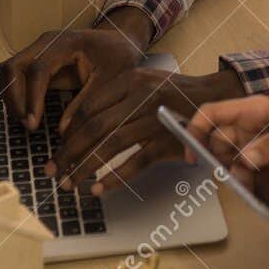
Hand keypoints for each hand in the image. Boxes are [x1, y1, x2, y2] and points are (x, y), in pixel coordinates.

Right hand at [0, 25, 142, 132]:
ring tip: (26, 122)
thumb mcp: (111, 81)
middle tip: (27, 124)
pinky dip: (15, 95)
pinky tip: (27, 114)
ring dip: (11, 98)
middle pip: (13, 66)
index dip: (32, 97)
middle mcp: (46, 43)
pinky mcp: (37, 61)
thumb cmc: (119, 58)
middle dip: (14, 98)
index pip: (38, 68)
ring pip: (8, 71)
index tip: (33, 123)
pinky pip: (15, 77)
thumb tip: (62, 131)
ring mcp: (38, 51)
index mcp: (66, 42)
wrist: (120, 42)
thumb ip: (87, 103)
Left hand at [52, 68, 245, 193]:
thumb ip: (116, 98)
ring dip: (85, 167)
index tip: (58, 148)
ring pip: (110, 145)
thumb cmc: (175, 94)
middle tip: (53, 171)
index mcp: (130, 80)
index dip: (69, 130)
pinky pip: (135, 162)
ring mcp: (155, 118)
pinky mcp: (168, 140)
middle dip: (69, 152)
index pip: (89, 106)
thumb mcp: (144, 83)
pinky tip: (98, 189)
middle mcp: (141, 96)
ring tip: (69, 184)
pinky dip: (114, 178)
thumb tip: (76, 126)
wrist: (215, 98)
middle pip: (95, 127)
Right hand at [186, 95, 268, 180]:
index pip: (214, 113)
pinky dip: (241, 179)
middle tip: (226, 174)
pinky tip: (250, 187)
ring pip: (227, 157)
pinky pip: (242, 170)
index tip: (191, 152)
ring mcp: (255, 143)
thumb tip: (245, 159)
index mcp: (254, 109)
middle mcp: (249, 124)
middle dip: (215, 157)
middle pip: (216, 138)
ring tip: (245, 183)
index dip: (196, 128)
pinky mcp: (263, 160)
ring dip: (229, 172)